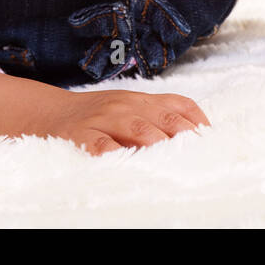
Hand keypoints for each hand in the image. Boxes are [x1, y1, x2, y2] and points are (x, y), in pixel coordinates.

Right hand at [38, 89, 210, 155]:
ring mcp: (104, 119)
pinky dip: (118, 155)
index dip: (200, 123)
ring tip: (175, 161)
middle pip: (164, 119)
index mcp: (141, 99)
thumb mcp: (129, 109)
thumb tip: (199, 138)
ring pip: (138, 129)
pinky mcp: (82, 136)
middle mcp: (126, 105)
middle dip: (185, 138)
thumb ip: (159, 118)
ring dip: (159, 144)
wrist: (48, 114)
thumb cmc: (97, 117)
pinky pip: (103, 146)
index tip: (216, 143)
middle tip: (202, 158)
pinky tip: (130, 165)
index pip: (179, 105)